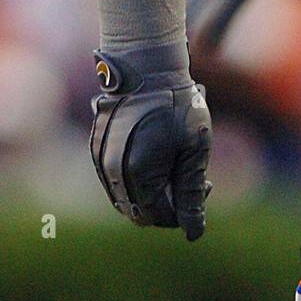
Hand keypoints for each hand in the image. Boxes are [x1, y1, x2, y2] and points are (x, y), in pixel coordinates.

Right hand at [89, 52, 212, 240]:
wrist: (146, 67)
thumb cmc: (177, 105)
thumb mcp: (194, 149)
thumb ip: (191, 193)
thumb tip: (193, 233)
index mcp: (136, 174)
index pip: (158, 216)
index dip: (184, 211)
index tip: (204, 188)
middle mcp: (111, 172)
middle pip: (139, 211)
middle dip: (169, 203)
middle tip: (195, 180)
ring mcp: (100, 161)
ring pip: (126, 198)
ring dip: (153, 192)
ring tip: (178, 167)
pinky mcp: (96, 149)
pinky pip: (116, 180)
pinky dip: (138, 178)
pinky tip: (160, 158)